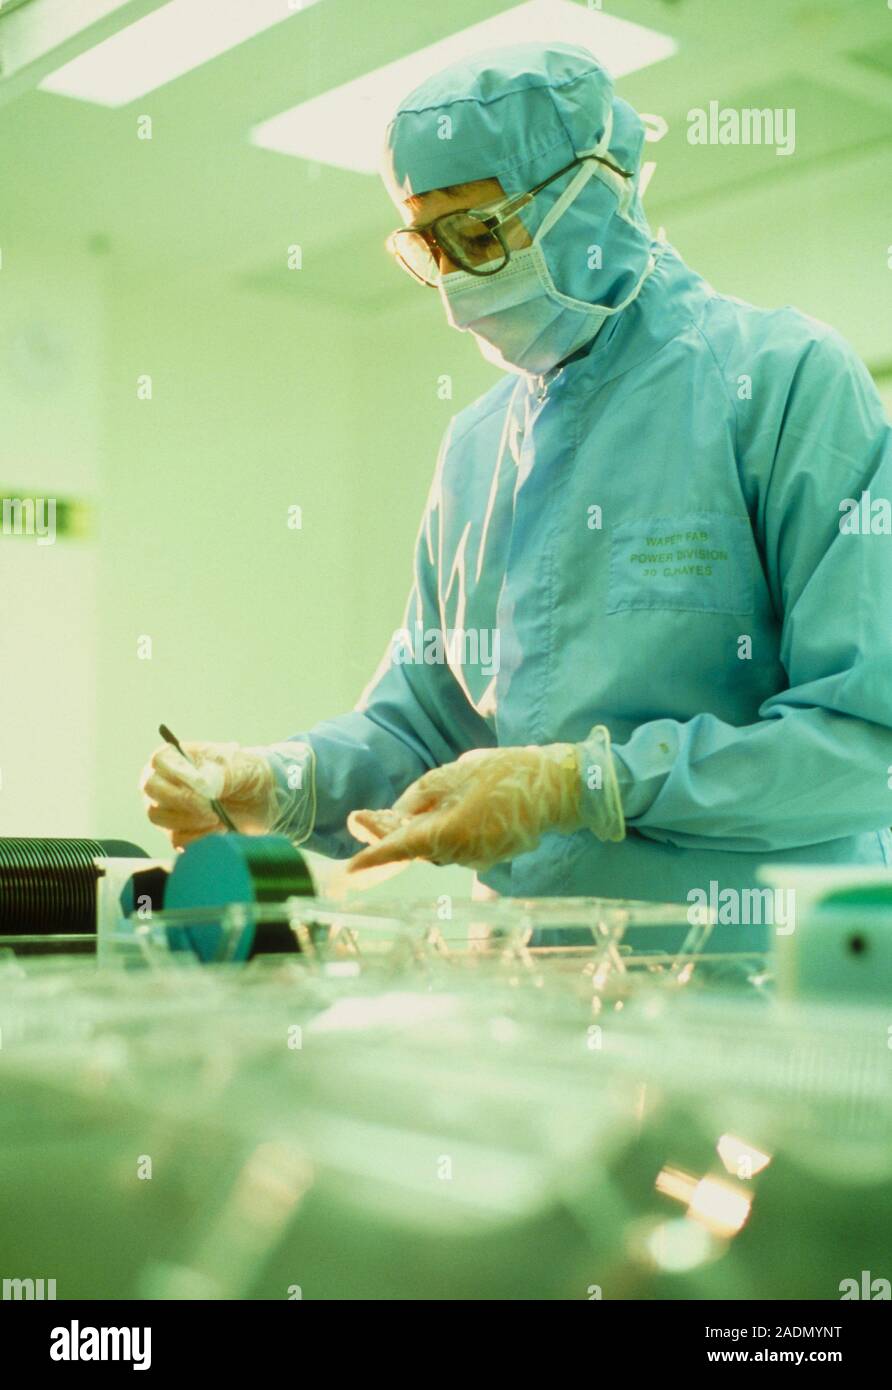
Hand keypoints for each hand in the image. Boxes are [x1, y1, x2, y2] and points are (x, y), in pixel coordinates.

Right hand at [140, 741, 275, 849]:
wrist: (259, 798)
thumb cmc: (244, 773)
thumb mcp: (237, 767)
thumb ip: (217, 774)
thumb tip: (201, 789)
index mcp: (176, 756)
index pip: (158, 761)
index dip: (179, 775)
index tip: (205, 787)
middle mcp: (164, 781)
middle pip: (150, 789)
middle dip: (181, 800)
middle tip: (209, 808)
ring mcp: (167, 808)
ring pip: (158, 816)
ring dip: (191, 820)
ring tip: (219, 819)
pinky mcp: (177, 831)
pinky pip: (176, 838)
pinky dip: (198, 837)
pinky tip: (220, 830)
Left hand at [347, 744, 583, 871]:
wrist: (558, 787)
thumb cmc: (507, 772)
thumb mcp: (458, 771)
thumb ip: (423, 794)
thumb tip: (398, 812)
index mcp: (451, 831)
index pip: (403, 847)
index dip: (374, 856)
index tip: (349, 868)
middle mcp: (463, 854)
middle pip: (418, 849)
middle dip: (392, 835)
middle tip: (365, 818)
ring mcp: (480, 860)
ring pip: (437, 849)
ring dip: (421, 833)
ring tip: (413, 809)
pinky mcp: (493, 857)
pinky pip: (458, 848)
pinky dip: (445, 835)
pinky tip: (450, 813)